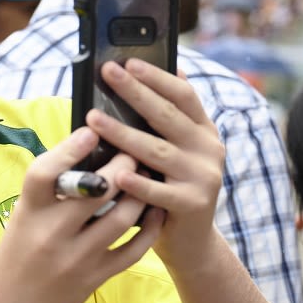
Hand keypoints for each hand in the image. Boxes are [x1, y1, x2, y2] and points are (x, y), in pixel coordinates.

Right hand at [0, 125, 160, 302]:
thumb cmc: (14, 253)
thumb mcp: (23, 217)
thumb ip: (51, 193)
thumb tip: (89, 156)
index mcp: (28, 213)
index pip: (44, 173)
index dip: (68, 150)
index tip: (89, 131)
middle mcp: (51, 234)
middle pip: (96, 191)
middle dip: (122, 165)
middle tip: (134, 149)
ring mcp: (75, 258)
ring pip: (122, 218)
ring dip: (141, 194)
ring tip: (149, 177)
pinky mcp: (94, 279)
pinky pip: (133, 250)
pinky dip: (149, 229)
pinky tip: (155, 212)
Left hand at [85, 58, 224, 270]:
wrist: (190, 241)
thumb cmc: (169, 188)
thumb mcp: (171, 151)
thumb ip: (163, 122)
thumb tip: (145, 77)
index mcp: (202, 131)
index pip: (183, 96)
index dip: (157, 77)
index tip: (128, 61)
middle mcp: (208, 149)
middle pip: (167, 116)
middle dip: (136, 92)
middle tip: (109, 73)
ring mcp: (203, 177)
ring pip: (157, 151)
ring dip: (123, 134)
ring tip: (94, 118)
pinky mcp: (193, 204)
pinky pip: (159, 191)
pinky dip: (137, 183)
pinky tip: (116, 174)